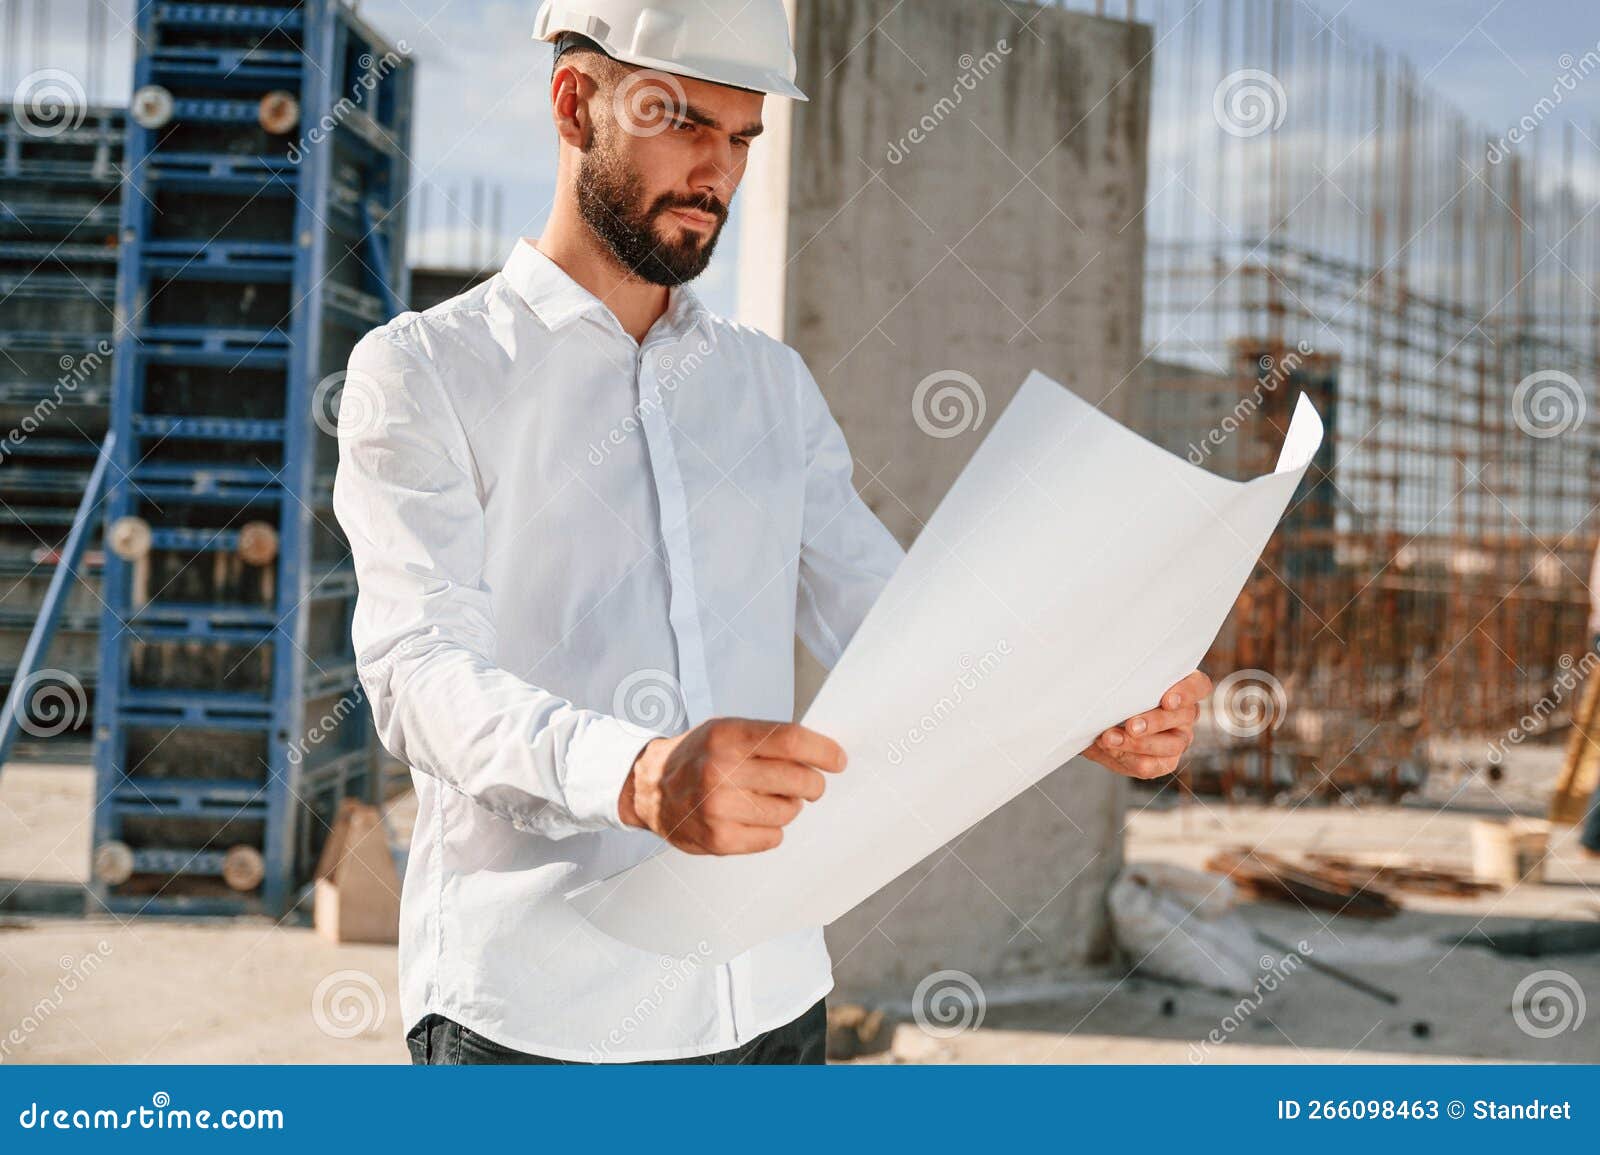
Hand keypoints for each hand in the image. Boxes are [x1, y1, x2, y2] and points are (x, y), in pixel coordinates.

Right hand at [618, 718, 845, 853]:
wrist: (649, 788)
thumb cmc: (698, 756)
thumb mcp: (726, 731)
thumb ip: (768, 738)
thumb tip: (821, 752)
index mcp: (727, 736)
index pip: (792, 740)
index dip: (823, 751)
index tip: (838, 760)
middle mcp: (720, 770)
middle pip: (798, 779)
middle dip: (814, 784)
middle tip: (809, 785)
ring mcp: (718, 807)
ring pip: (789, 812)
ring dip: (789, 807)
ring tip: (766, 799)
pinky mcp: (719, 839)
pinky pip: (773, 837)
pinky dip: (771, 829)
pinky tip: (751, 818)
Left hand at [1083, 670, 1212, 779]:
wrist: (1095, 720)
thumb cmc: (1112, 694)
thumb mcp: (1117, 683)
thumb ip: (1125, 682)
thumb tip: (1112, 685)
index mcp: (1181, 688)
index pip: (1199, 686)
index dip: (1187, 693)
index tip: (1167, 701)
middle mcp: (1185, 715)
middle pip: (1184, 717)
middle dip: (1155, 722)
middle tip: (1131, 726)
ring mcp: (1177, 740)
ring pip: (1171, 746)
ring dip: (1137, 744)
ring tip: (1109, 738)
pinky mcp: (1162, 763)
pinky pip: (1151, 766)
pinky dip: (1127, 757)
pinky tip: (1109, 749)